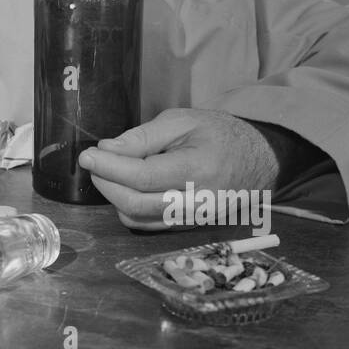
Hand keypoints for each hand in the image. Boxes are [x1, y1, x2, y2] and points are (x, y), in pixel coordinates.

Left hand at [78, 108, 277, 230]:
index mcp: (199, 170)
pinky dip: (130, 207)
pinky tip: (128, 186)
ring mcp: (195, 220)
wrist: (261, 159)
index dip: (109, 167)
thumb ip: (144, 136)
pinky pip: (149, 225)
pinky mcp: (190, 228)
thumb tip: (106, 150)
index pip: (143, 177)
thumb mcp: (183, 120)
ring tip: (110, 172)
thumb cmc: (221, 133)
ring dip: (114, 197)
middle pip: (136, 204)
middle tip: (94, 163)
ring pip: (138, 220)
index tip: (87, 155)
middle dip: (106, 183)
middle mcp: (199, 203)